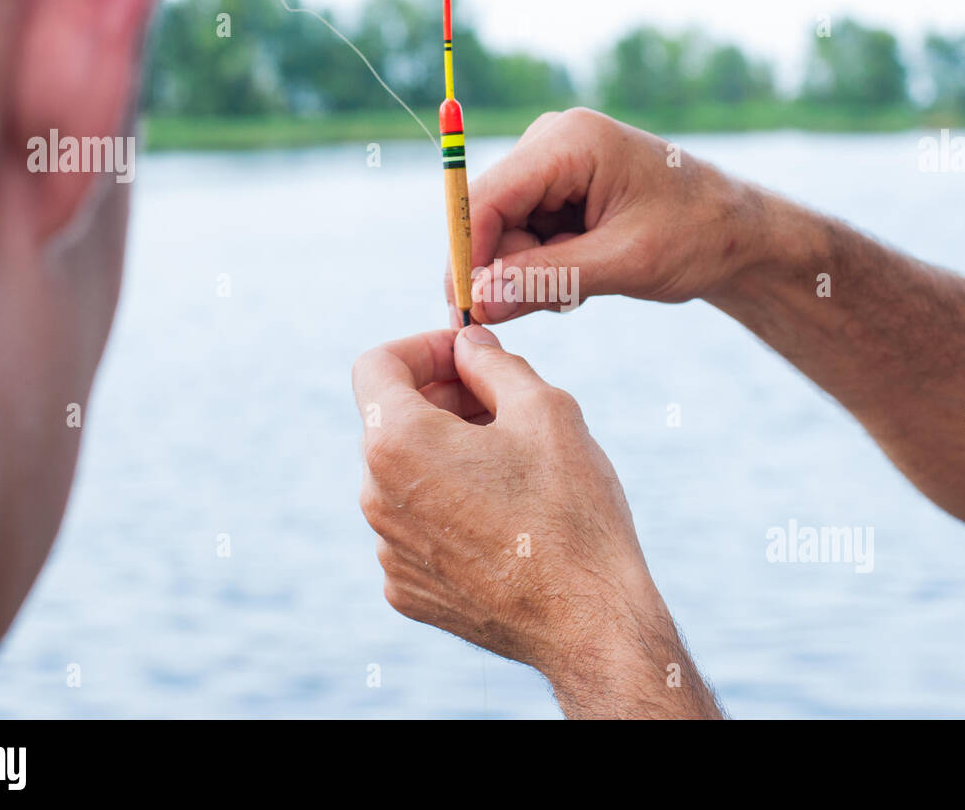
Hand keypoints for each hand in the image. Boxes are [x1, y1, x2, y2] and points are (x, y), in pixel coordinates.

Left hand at [351, 325, 720, 717]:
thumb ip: (493, 362)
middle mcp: (374, 497)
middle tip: (504, 404)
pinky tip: (504, 519)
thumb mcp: (545, 409)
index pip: (376, 365)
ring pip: (405, 477)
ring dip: (447, 455)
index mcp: (397, 442)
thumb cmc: (571, 510)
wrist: (590, 621)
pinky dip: (448, 509)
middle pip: (392, 421)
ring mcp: (387, 551)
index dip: (423, 347)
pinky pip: (415, 529)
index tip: (467, 355)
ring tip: (514, 464)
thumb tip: (469, 343)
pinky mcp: (406, 591)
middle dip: (442, 399)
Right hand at [447, 107, 752, 323]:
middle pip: (489, 217)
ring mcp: (552, 164)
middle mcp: (551, 142)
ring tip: (585, 285)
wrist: (740, 234)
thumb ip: (547, 280)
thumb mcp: (624, 263)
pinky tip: (584, 274)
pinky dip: (543, 267)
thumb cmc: (697, 236)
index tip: (469, 314)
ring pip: (503, 234)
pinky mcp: (557, 189)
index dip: (468, 257)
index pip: (486, 198)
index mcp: (569, 142)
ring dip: (531, 272)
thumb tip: (479, 302)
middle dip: (508, 269)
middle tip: (558, 301)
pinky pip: (522, 236)